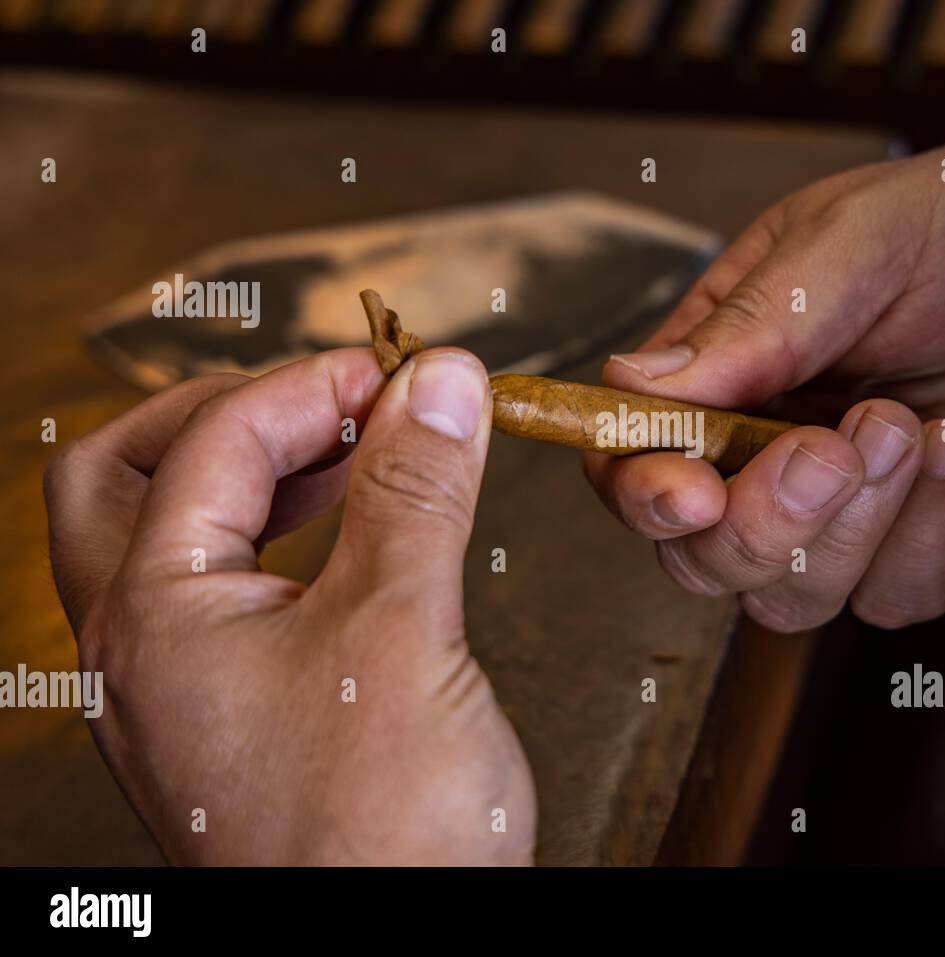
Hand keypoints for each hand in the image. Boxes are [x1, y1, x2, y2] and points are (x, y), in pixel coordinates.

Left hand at [44, 347, 534, 863]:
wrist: (398, 955)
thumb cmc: (376, 837)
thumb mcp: (402, 630)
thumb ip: (415, 490)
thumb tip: (439, 384)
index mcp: (153, 618)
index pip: (216, 442)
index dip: (315, 386)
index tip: (402, 372)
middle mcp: (142, 651)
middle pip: (130, 478)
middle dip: (230, 414)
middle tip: (326, 397)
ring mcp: (180, 689)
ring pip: (171, 538)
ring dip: (255, 475)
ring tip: (353, 451)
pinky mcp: (232, 718)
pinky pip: (227, 597)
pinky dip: (283, 540)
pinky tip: (354, 539)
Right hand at [585, 122, 944, 630]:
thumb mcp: (853, 244)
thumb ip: (747, 330)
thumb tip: (625, 391)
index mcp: (727, 372)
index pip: (635, 461)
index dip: (642, 494)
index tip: (688, 495)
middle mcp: (774, 453)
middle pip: (702, 558)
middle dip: (758, 524)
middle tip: (830, 447)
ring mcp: (855, 516)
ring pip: (789, 599)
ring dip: (846, 528)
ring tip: (909, 425)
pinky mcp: (935, 553)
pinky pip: (894, 597)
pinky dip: (926, 530)